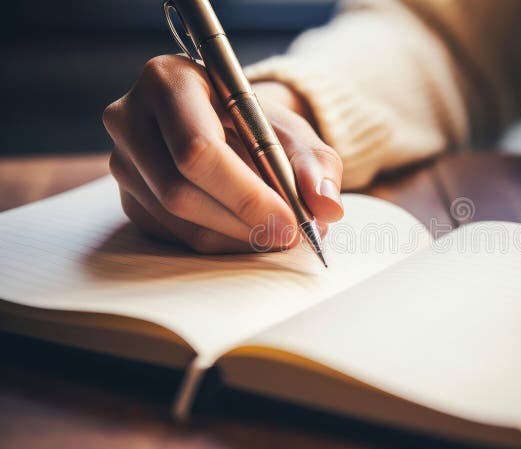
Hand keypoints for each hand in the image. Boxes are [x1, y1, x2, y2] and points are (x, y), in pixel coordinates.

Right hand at [103, 55, 342, 253]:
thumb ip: (316, 165)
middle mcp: (130, 118)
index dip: (247, 195)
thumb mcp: (294, 132)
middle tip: (291, 235)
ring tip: (278, 231)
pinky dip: (219, 242)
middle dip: (243, 221)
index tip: (291, 222)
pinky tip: (248, 231)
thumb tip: (327, 206)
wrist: (225, 124)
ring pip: (177, 219)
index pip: (198, 150)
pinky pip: (172, 235)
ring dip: (236, 237)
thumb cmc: (259, 124)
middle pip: (180, 191)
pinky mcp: (128, 196)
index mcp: (168, 81)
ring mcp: (122, 161)